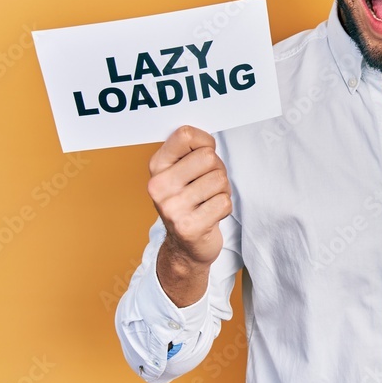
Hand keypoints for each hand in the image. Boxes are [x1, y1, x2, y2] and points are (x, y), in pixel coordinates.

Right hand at [147, 125, 231, 304]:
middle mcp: (159, 186)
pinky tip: (211, 214)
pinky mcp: (189, 227)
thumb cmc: (189, 201)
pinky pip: (224, 202)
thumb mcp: (181, 172)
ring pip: (219, 180)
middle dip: (217, 170)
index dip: (205, 142)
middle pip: (208, 157)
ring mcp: (172, 208)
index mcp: (157, 166)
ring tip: (208, 200)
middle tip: (208, 185)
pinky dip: (224, 208)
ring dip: (222, 191)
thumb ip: (190, 151)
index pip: (186, 135)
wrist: (184, 247)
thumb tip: (208, 138)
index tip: (204, 153)